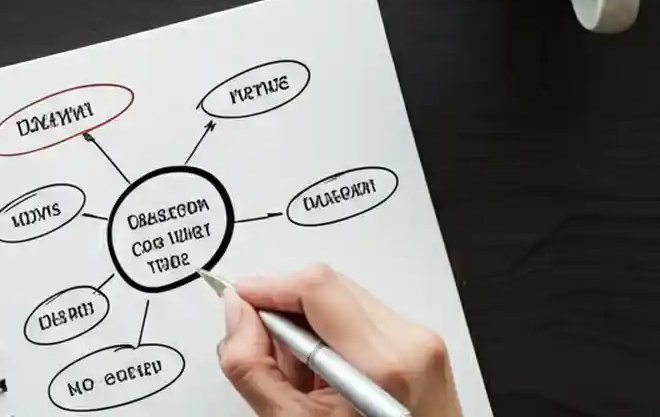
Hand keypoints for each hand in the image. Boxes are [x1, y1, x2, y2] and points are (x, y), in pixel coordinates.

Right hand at [218, 265, 461, 416]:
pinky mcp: (422, 343)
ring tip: (305, 374)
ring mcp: (422, 340)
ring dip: (307, 324)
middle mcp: (411, 342)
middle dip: (285, 309)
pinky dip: (332, 335)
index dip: (267, 287)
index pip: (315, 286)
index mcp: (383, 364)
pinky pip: (362, 314)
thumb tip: (237, 313)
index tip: (240, 299)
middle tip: (268, 348)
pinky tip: (328, 374)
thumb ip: (253, 366)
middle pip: (327, 286)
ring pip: (342, 296)